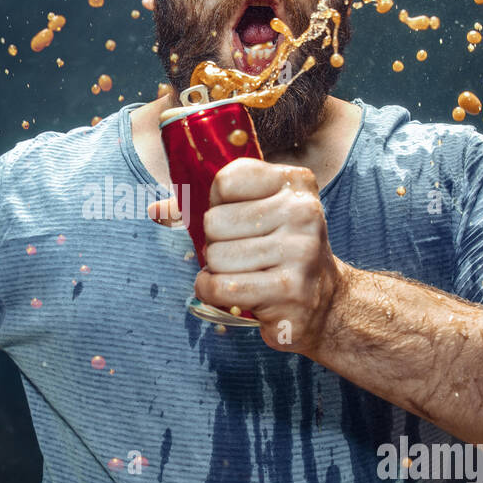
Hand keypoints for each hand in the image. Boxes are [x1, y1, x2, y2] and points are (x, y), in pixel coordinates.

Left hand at [152, 157, 347, 355]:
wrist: (327, 302)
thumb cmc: (280, 252)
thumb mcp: (258, 214)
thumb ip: (207, 205)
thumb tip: (155, 209)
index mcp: (294, 183)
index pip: (225, 181)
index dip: (217, 203)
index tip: (235, 217)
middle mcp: (302, 212)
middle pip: (214, 222)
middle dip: (216, 243)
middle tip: (240, 253)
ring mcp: (299, 252)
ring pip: (215, 257)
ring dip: (217, 271)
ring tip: (242, 273)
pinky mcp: (288, 290)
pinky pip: (220, 287)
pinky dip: (212, 292)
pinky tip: (231, 292)